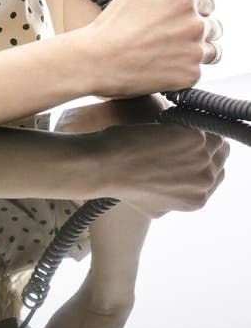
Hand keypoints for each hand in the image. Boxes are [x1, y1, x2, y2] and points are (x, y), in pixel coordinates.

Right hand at [84, 0, 223, 98]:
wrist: (100, 60)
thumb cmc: (113, 24)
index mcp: (184, 1)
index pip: (209, 3)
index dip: (196, 10)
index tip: (183, 18)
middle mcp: (195, 25)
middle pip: (214, 27)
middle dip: (198, 30)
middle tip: (175, 37)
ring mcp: (194, 52)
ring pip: (212, 51)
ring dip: (198, 51)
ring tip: (174, 54)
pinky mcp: (190, 76)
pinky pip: (197, 72)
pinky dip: (184, 70)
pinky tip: (164, 67)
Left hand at [93, 122, 228, 217]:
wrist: (106, 166)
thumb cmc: (123, 183)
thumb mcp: (155, 206)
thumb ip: (177, 199)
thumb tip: (185, 186)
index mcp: (197, 200)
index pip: (217, 175)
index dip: (204, 159)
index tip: (191, 149)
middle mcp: (204, 182)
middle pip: (220, 155)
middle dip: (204, 144)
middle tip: (182, 135)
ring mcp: (201, 160)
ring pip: (214, 137)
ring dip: (197, 130)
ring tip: (172, 128)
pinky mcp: (193, 138)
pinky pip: (200, 123)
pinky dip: (185, 120)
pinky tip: (165, 122)